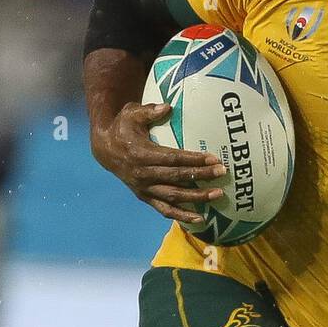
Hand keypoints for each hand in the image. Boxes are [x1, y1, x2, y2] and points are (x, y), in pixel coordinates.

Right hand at [92, 101, 225, 224]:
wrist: (105, 151)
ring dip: (197, 198)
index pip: (172, 158)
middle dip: (201, 176)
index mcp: (141, 154)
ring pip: (174, 197)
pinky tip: (200, 219)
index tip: (213, 158)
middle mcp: (144, 175)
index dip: (193, 159)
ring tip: (218, 195)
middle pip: (177, 178)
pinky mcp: (146, 198)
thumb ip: (148, 111)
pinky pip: (165, 210)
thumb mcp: (131, 114)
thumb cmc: (123, 129)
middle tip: (222, 172)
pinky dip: (182, 216)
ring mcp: (145, 189)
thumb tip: (168, 107)